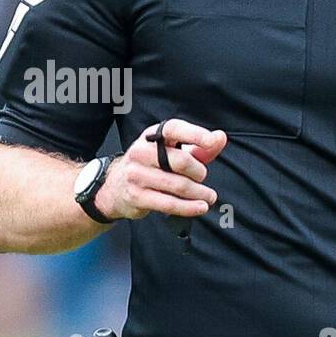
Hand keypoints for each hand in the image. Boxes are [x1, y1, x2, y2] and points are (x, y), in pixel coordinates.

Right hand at [94, 119, 226, 221]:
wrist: (114, 188)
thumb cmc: (150, 166)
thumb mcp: (171, 152)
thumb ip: (199, 147)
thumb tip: (220, 138)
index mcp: (152, 135)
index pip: (174, 129)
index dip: (195, 134)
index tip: (211, 141)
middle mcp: (141, 151)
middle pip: (181, 161)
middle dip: (199, 172)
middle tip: (203, 177)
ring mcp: (137, 175)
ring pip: (178, 185)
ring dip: (199, 192)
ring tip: (209, 196)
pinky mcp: (137, 196)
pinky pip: (169, 203)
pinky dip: (189, 207)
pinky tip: (200, 207)